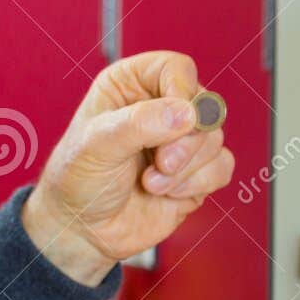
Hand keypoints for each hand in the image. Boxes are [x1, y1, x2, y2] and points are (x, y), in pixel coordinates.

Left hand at [23, 51, 234, 286]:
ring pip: (215, 138)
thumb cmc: (76, 181)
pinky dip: (198, 184)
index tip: (174, 118)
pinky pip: (223, 167)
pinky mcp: (195, 171)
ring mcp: (178, 141)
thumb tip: (187, 112)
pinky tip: (166, 193)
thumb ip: (138, 124)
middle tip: (160, 162)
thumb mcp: (96, 146)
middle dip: (185, 141)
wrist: (83, 231)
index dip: (182, 91)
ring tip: (150, 183)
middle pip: (204, 105)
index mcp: (128, 86)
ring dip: (186, 168)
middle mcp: (157, 108)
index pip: (175, 68)